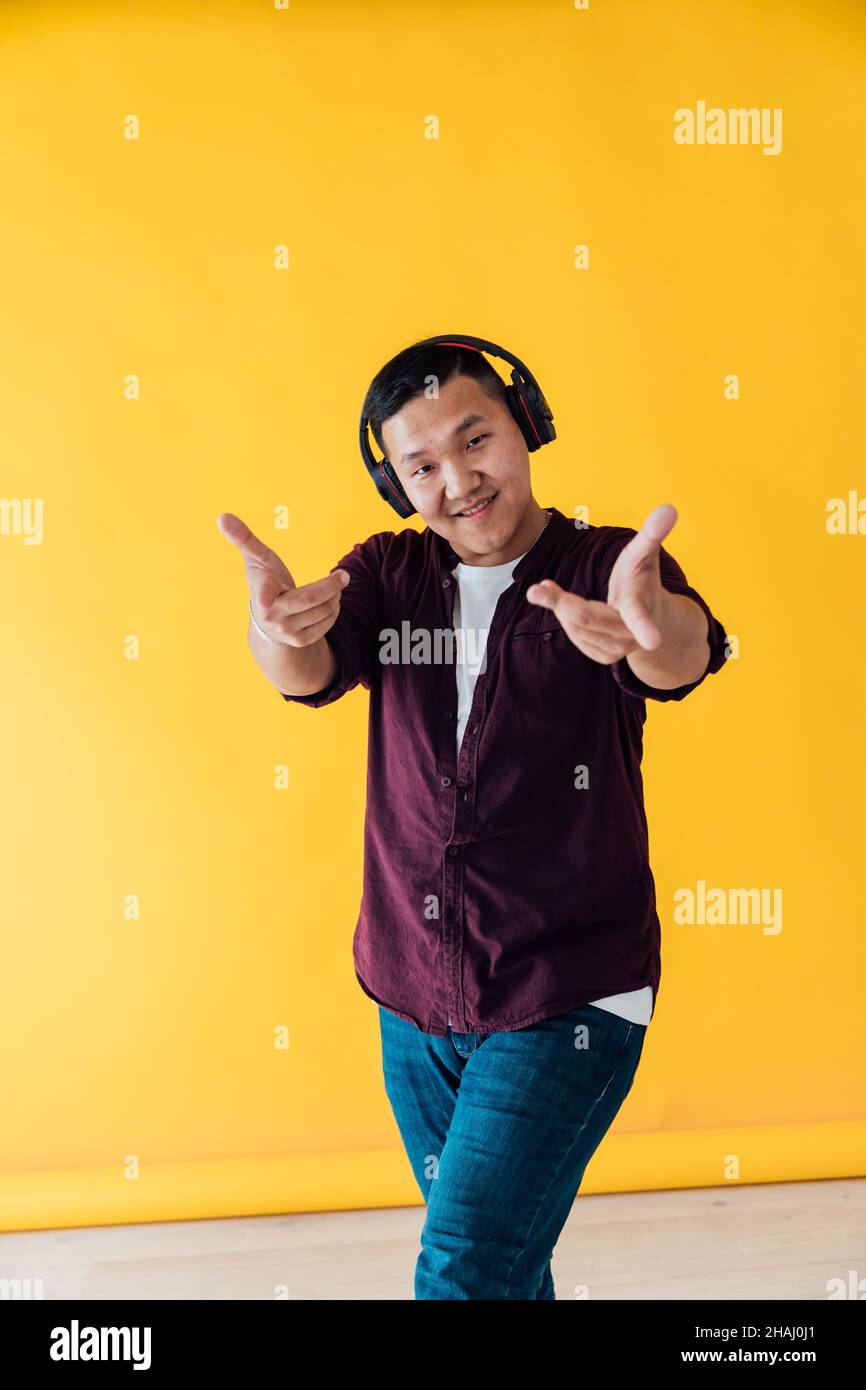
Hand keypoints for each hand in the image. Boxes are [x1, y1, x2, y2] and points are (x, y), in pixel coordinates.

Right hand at [217, 512, 348, 646]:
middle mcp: (272, 614)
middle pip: (310, 598)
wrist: (267, 619)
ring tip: (335, 586)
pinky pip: (326, 623)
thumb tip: (222, 516)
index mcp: (260, 592)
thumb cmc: (264, 580)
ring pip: (323, 610)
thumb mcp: (256, 558)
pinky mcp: (300, 640)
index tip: (264, 600)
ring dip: (335, 596)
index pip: (263, 593)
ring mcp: (286, 630)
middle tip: (343, 575)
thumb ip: (242, 537)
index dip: (265, 596)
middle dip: (331, 585)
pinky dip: (334, 609)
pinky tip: (331, 601)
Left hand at [525, 504, 676, 664]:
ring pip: (575, 625)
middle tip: (535, 591)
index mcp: (641, 608)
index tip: (652, 641)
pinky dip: (560, 614)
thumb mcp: (645, 554)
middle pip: (587, 618)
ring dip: (557, 604)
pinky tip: (557, 600)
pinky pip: (573, 632)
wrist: (650, 619)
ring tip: (544, 588)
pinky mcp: (601, 656)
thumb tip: (669, 507)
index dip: (645, 627)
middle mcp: (630, 635)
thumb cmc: (643, 580)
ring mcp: (615, 650)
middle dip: (560, 604)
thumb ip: (652, 533)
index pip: (640, 616)